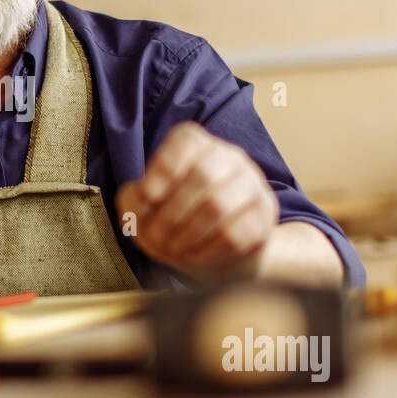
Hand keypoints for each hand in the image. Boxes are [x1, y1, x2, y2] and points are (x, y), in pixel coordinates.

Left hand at [116, 121, 278, 279]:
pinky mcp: (264, 216)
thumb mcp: (144, 210)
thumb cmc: (174, 222)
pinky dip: (208, 249)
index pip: (186, 141)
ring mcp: (252, 184)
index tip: (147, 195)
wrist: (216, 253)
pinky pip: (236, 233)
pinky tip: (194, 256)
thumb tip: (141, 198)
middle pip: (204, 174)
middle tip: (156, 237)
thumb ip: (132, 199)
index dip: (164, 166)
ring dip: (188, 233)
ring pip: (220, 204)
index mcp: (197, 146)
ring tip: (172, 249)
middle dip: (172, 211)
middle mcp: (229, 157)